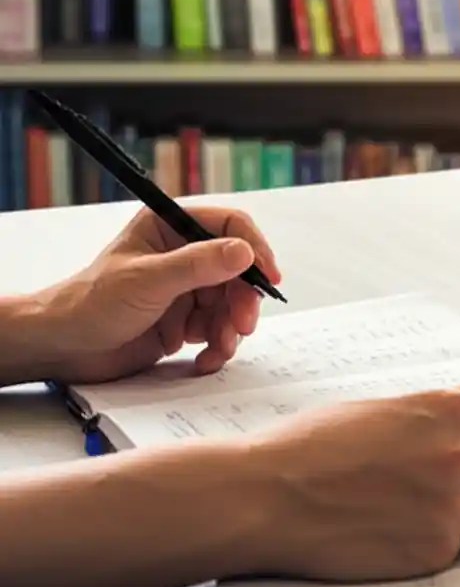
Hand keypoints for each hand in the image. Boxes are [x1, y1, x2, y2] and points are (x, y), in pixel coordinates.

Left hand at [36, 206, 282, 383]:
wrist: (64, 348)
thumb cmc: (90, 304)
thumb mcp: (148, 281)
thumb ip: (199, 265)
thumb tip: (244, 252)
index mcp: (170, 228)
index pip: (229, 226)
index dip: (255, 249)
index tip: (267, 277)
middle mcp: (182, 254)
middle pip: (237, 271)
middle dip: (243, 300)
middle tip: (243, 324)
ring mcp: (185, 288)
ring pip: (231, 304)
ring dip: (231, 329)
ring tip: (219, 349)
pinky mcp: (185, 320)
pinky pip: (218, 329)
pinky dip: (218, 347)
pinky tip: (203, 360)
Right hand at [247, 387, 459, 580]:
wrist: (267, 496)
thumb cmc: (307, 447)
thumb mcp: (375, 408)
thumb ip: (428, 413)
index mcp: (447, 412)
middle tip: (448, 492)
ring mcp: (452, 505)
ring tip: (415, 516)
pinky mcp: (436, 550)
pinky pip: (455, 550)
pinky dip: (432, 546)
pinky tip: (396, 536)